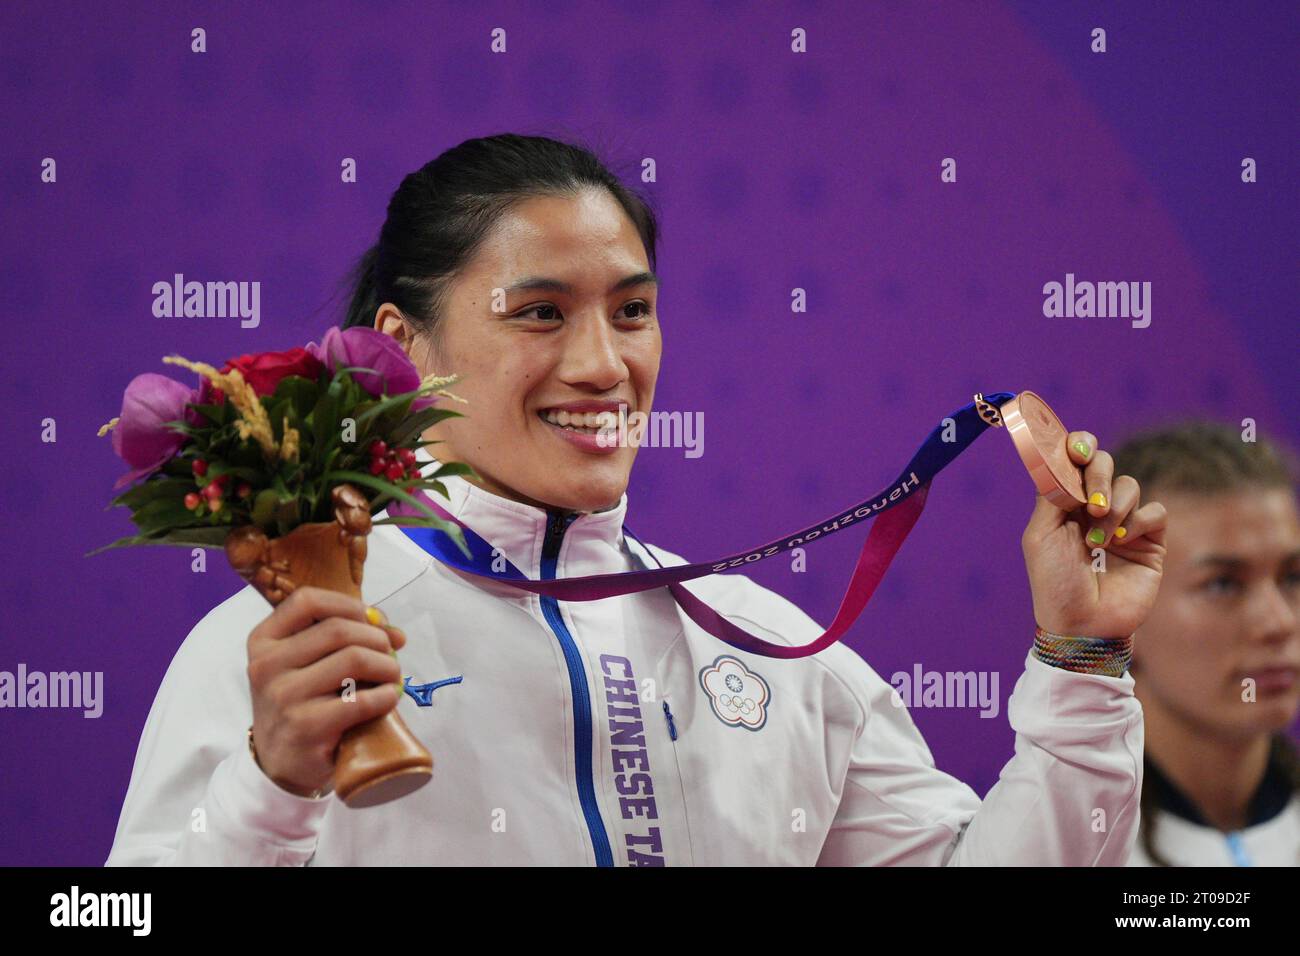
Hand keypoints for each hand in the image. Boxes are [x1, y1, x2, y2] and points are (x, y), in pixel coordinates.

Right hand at [246, 587, 406, 797]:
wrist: (281, 763)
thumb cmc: (303, 703)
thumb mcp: (307, 664)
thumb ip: (343, 639)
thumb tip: (395, 634)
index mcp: (263, 641)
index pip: (306, 601)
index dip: (349, 604)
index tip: (372, 620)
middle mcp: (267, 666)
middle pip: (339, 629)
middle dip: (377, 638)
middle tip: (390, 655)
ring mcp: (283, 697)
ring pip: (353, 659)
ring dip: (386, 665)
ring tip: (392, 677)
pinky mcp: (306, 727)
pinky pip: (361, 700)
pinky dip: (386, 695)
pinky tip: (388, 698)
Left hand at [1021, 431, 1167, 636]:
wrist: (1082, 624)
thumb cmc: (1054, 582)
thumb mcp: (1041, 536)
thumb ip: (1051, 494)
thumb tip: (1061, 458)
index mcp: (1063, 503)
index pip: (1074, 460)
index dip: (1078, 446)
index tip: (1078, 449)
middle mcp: (1093, 507)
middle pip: (1103, 464)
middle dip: (1099, 475)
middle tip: (1091, 504)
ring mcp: (1122, 523)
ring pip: (1130, 485)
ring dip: (1116, 506)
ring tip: (1099, 539)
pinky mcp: (1149, 542)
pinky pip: (1154, 512)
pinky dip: (1138, 521)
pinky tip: (1121, 542)